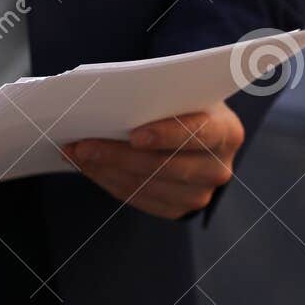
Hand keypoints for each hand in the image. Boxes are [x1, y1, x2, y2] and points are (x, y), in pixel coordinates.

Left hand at [62, 101, 244, 219]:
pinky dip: (109, 181)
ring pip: (146, 185)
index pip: (199, 134)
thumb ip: (161, 95)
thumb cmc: (184, 106)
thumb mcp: (183, 94)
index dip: (166, 135)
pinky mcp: (179, 210)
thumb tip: (109, 98)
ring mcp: (200, 194)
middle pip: (164, 166)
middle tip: (82, 144)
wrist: (199, 133)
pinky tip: (89, 167)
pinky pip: (138, 199)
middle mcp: (218, 169)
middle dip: (118, 155)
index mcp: (227, 133)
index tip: (134, 135)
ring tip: (77, 153)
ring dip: (105, 169)